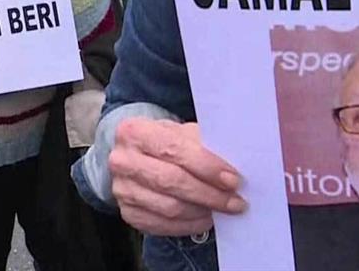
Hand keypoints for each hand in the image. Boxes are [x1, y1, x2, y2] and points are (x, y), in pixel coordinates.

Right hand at [109, 119, 246, 236]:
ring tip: (224, 209)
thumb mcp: (182, 133)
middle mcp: (122, 161)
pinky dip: (190, 225)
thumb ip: (203, 146)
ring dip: (203, 211)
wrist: (138, 157)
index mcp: (135, 132)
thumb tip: (234, 167)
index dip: (207, 166)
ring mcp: (122, 190)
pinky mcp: (128, 213)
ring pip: (170, 207)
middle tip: (236, 201)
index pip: (175, 150)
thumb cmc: (166, 143)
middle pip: (172, 181)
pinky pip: (164, 225)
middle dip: (210, 194)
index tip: (233, 179)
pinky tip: (206, 218)